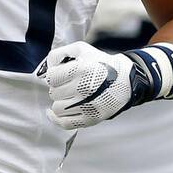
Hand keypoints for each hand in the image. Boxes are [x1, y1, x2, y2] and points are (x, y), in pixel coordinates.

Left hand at [43, 40, 172, 129]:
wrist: (125, 80)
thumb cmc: (101, 64)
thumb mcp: (82, 49)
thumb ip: (59, 53)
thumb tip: (46, 67)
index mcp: (81, 69)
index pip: (52, 77)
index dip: (55, 75)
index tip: (62, 74)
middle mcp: (84, 88)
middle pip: (53, 93)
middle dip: (59, 88)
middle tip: (69, 84)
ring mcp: (87, 106)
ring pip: (57, 108)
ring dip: (60, 101)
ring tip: (70, 95)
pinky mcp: (91, 119)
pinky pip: (64, 124)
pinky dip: (55, 119)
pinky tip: (52, 112)